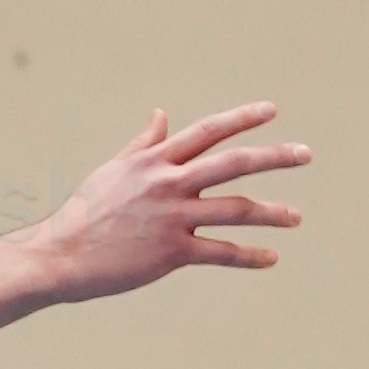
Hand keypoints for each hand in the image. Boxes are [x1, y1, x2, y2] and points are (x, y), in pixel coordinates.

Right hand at [25, 99, 309, 306]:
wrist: (61, 254)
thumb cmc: (86, 211)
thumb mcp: (115, 169)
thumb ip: (144, 143)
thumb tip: (161, 115)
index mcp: (154, 160)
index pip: (208, 131)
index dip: (242, 118)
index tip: (272, 111)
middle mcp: (167, 183)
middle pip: (234, 163)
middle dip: (274, 156)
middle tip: (306, 154)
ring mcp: (172, 217)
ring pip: (235, 209)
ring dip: (272, 212)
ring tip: (296, 217)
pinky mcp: (171, 252)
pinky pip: (221, 252)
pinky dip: (249, 256)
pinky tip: (271, 257)